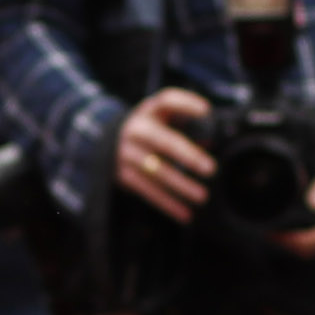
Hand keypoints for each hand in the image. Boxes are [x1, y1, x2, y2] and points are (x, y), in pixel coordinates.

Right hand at [110, 87, 221, 225]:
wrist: (103, 143)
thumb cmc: (147, 129)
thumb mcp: (159, 118)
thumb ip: (184, 125)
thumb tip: (212, 142)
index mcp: (148, 111)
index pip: (167, 100)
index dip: (185, 103)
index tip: (206, 110)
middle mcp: (136, 129)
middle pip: (164, 141)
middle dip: (189, 155)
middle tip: (211, 169)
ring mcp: (127, 153)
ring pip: (157, 171)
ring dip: (181, 186)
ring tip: (202, 196)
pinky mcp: (123, 175)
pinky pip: (148, 191)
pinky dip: (168, 204)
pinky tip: (185, 214)